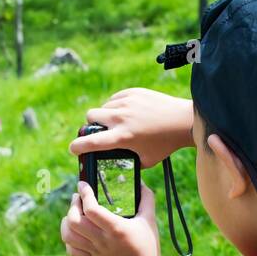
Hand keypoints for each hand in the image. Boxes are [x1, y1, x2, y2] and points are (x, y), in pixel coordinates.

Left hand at [61, 180, 161, 255]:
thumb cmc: (147, 244)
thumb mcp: (150, 220)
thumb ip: (146, 199)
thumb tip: (140, 182)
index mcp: (117, 228)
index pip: (92, 209)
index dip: (85, 194)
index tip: (83, 185)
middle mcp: (103, 239)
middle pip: (74, 221)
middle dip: (73, 205)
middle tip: (79, 199)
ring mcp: (95, 250)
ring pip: (68, 235)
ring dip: (67, 221)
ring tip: (74, 214)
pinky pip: (71, 249)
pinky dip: (69, 239)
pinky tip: (76, 231)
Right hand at [68, 88, 193, 169]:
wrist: (183, 121)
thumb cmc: (165, 144)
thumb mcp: (146, 160)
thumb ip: (128, 161)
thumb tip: (115, 163)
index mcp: (122, 137)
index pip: (91, 142)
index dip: (77, 147)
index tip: (73, 149)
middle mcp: (121, 117)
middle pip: (90, 117)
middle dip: (91, 125)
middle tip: (100, 131)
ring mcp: (126, 102)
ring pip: (103, 107)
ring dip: (105, 116)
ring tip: (118, 123)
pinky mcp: (133, 92)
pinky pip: (114, 99)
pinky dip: (116, 107)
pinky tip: (127, 113)